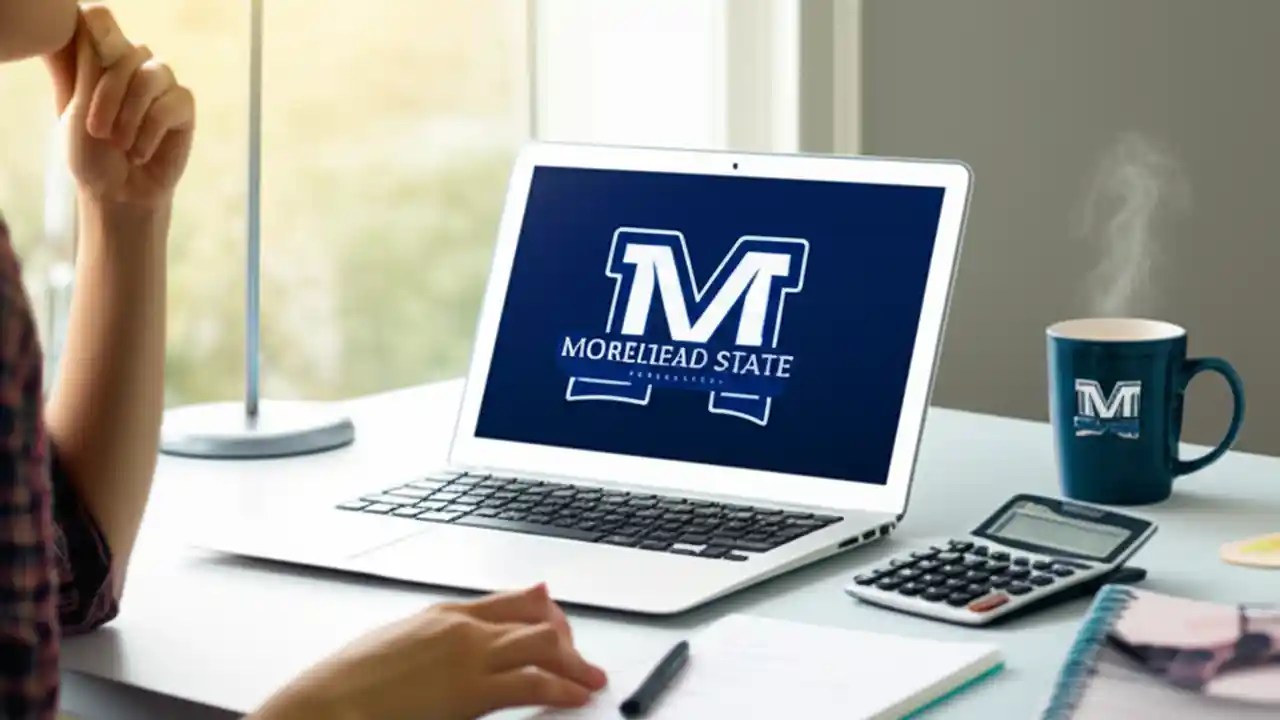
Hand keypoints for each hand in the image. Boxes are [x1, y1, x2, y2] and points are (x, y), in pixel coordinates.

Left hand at [44, 4, 193, 205]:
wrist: (117, 193)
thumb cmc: (91, 154)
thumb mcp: (78, 108)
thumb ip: (91, 64)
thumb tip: (95, 13)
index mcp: (100, 61)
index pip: (101, 22)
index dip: (101, 27)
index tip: (96, 48)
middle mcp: (132, 66)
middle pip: (126, 53)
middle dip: (109, 94)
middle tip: (97, 131)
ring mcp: (160, 86)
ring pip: (150, 76)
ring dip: (131, 114)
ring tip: (121, 145)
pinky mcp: (182, 108)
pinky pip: (172, 103)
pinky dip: (151, 131)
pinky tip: (140, 154)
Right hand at [252, 584, 608, 719]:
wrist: (325, 705)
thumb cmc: (350, 684)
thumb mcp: (397, 645)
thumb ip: (434, 637)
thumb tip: (453, 641)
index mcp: (444, 614)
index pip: (511, 601)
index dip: (545, 612)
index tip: (561, 625)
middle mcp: (463, 627)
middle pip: (537, 617)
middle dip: (567, 638)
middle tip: (581, 662)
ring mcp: (470, 655)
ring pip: (544, 643)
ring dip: (574, 663)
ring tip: (589, 680)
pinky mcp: (473, 691)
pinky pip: (534, 682)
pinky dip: (564, 688)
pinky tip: (576, 696)